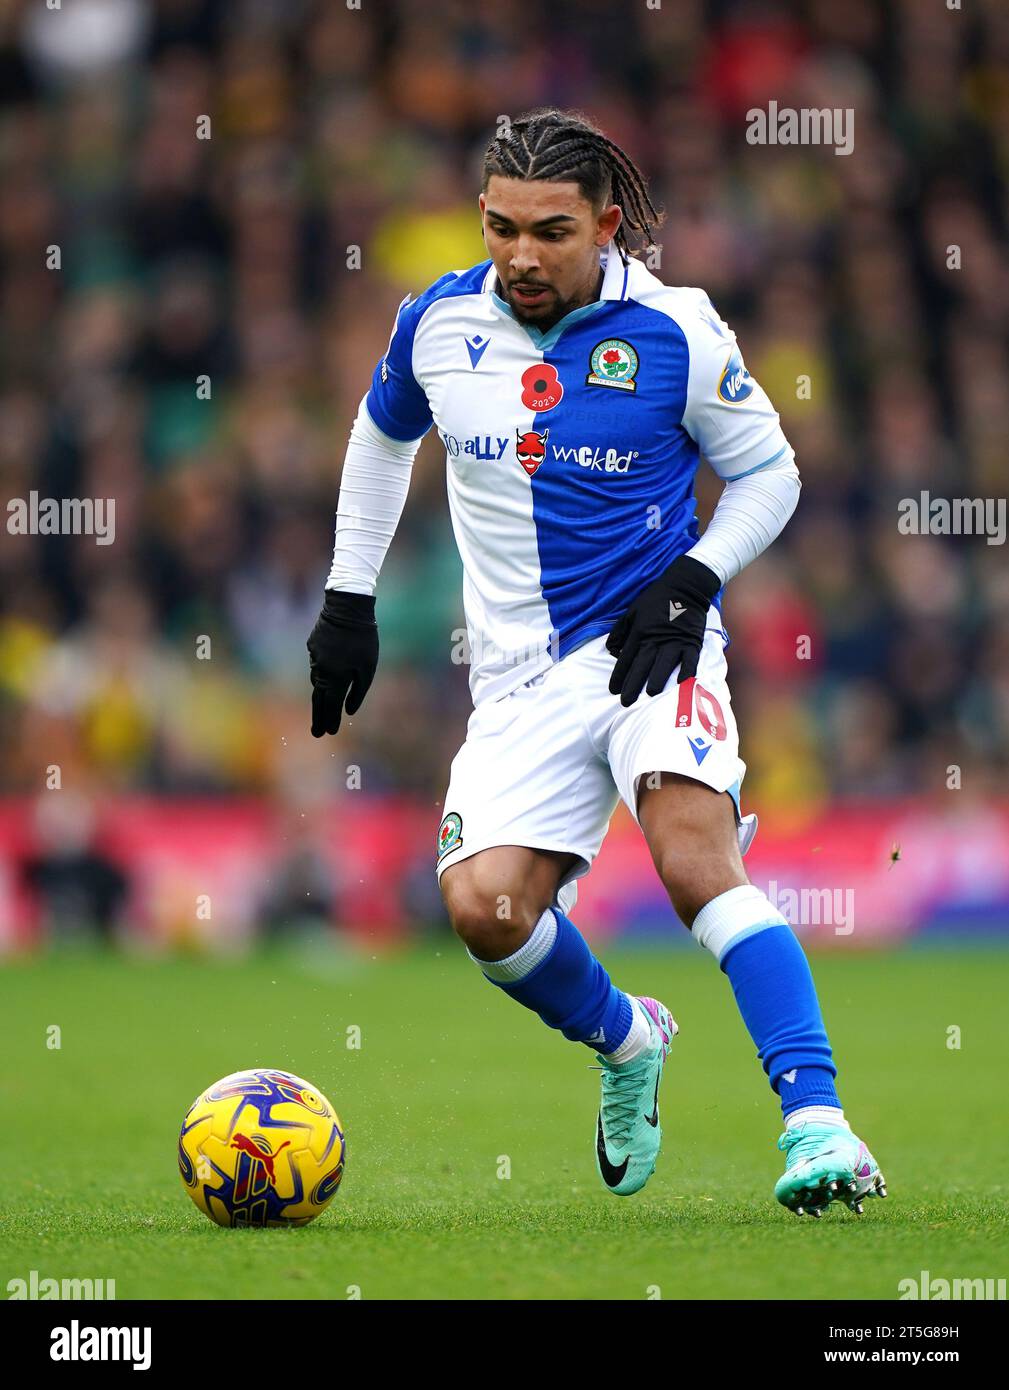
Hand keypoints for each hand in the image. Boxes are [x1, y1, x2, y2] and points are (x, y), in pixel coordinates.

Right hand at [307, 591, 378, 736]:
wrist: (346, 608)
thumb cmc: (363, 639)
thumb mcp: (368, 667)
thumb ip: (358, 691)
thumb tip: (348, 710)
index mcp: (336, 678)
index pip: (331, 705)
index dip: (330, 720)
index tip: (328, 733)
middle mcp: (321, 671)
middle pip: (319, 699)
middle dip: (319, 717)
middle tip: (317, 733)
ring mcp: (314, 658)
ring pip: (316, 682)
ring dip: (319, 697)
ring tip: (322, 710)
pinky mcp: (312, 646)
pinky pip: (317, 665)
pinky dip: (321, 675)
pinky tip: (325, 679)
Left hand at [606, 554, 720, 706]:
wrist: (684, 586)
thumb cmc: (655, 600)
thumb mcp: (631, 612)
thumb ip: (620, 632)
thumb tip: (611, 650)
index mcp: (639, 633)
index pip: (626, 659)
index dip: (619, 676)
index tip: (613, 691)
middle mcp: (655, 639)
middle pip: (642, 666)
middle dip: (633, 685)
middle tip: (626, 703)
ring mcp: (675, 641)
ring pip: (664, 664)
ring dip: (657, 679)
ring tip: (650, 695)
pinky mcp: (692, 641)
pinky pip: (689, 659)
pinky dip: (686, 671)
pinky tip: (681, 683)